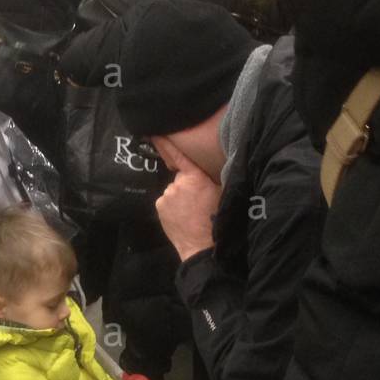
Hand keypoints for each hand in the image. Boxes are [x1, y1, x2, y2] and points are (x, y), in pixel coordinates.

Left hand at [152, 136, 219, 261]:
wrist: (202, 245)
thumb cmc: (217, 218)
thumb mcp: (223, 192)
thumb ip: (215, 176)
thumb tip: (215, 163)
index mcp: (194, 178)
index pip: (179, 156)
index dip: (167, 144)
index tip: (156, 133)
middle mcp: (176, 184)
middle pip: (181, 177)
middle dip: (187, 184)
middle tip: (199, 200)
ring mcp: (166, 196)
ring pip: (173, 190)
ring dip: (180, 196)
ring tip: (191, 211)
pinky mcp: (159, 207)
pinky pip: (166, 201)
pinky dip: (172, 205)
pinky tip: (182, 215)